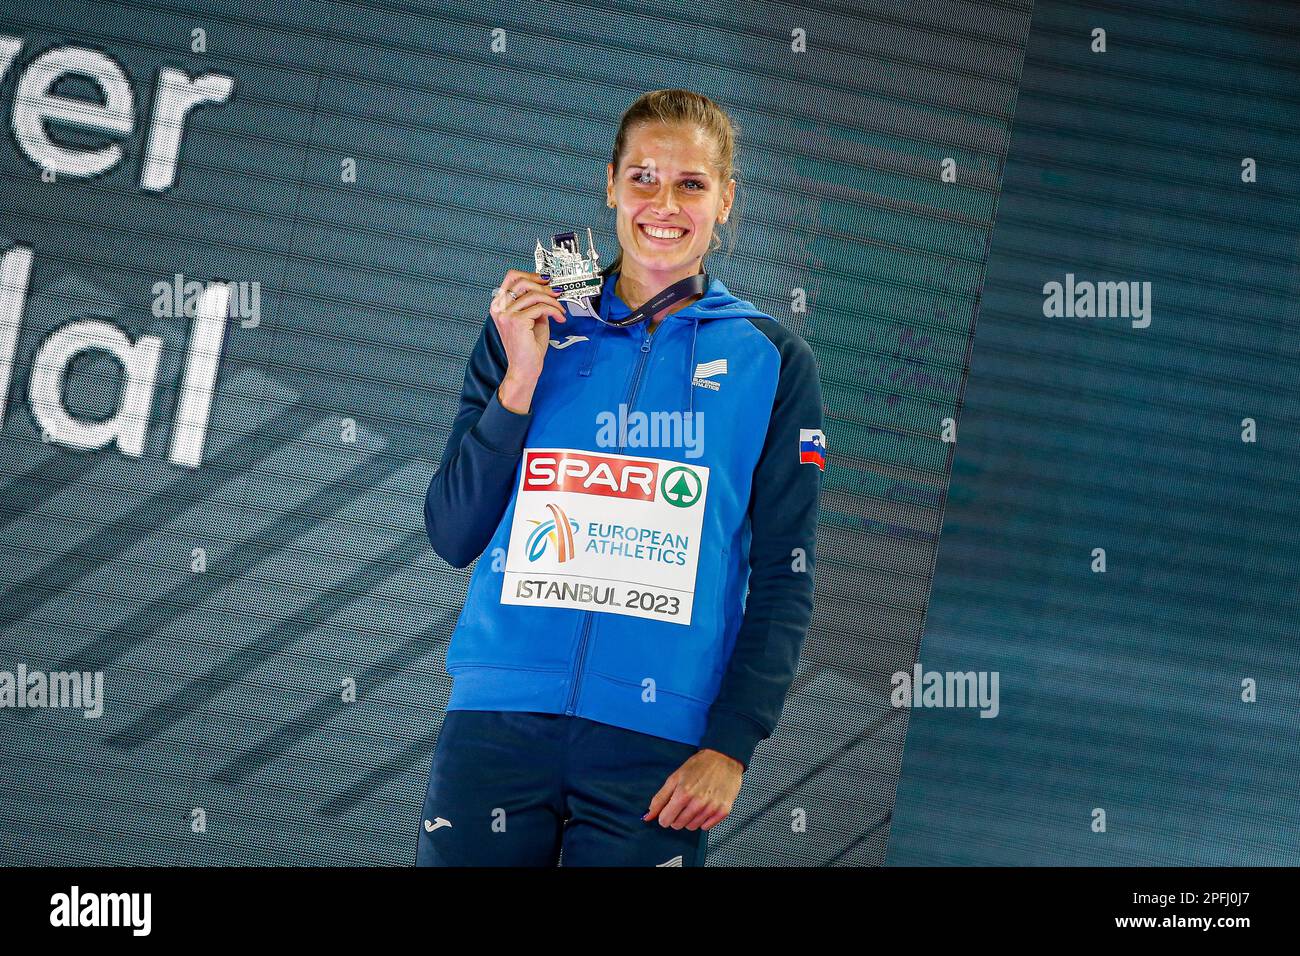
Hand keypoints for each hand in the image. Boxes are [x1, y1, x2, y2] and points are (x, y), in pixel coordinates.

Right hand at [489, 269, 565, 411]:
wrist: (524, 368)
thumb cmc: (527, 348)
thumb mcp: (532, 319)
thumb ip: (535, 303)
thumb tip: (548, 289)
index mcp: (499, 305)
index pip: (512, 278)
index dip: (531, 275)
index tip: (545, 280)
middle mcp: (499, 308)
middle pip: (522, 281)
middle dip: (543, 286)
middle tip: (556, 294)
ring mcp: (506, 315)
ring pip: (534, 295)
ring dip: (552, 301)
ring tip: (560, 311)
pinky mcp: (517, 322)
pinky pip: (541, 308)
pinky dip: (554, 311)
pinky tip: (559, 318)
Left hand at [644, 749, 742, 830]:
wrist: (723, 758)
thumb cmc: (699, 766)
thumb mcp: (674, 778)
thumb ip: (659, 799)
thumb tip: (647, 816)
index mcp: (683, 794)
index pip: (665, 820)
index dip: (664, 815)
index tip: (668, 809)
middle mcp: (698, 803)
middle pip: (678, 825)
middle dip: (676, 816)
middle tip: (683, 803)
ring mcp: (711, 808)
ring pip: (692, 827)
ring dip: (690, 818)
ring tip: (695, 803)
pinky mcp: (723, 811)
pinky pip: (706, 827)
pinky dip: (703, 820)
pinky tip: (705, 806)